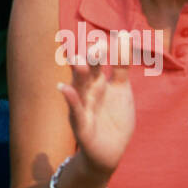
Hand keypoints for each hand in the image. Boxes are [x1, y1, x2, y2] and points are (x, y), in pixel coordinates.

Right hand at [58, 37, 136, 176]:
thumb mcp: (122, 90)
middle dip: (90, 58)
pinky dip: (70, 100)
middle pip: (87, 71)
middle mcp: (88, 91)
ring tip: (77, 59)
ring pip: (78, 87)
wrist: (110, 152)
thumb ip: (122, 66)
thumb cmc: (114, 119)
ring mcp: (83, 106)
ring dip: (77, 74)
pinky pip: (75, 111)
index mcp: (98, 82)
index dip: (104, 50)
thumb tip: (122, 35)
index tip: (110, 36)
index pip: (99, 62)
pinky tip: (64, 88)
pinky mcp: (80, 125)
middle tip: (96, 44)